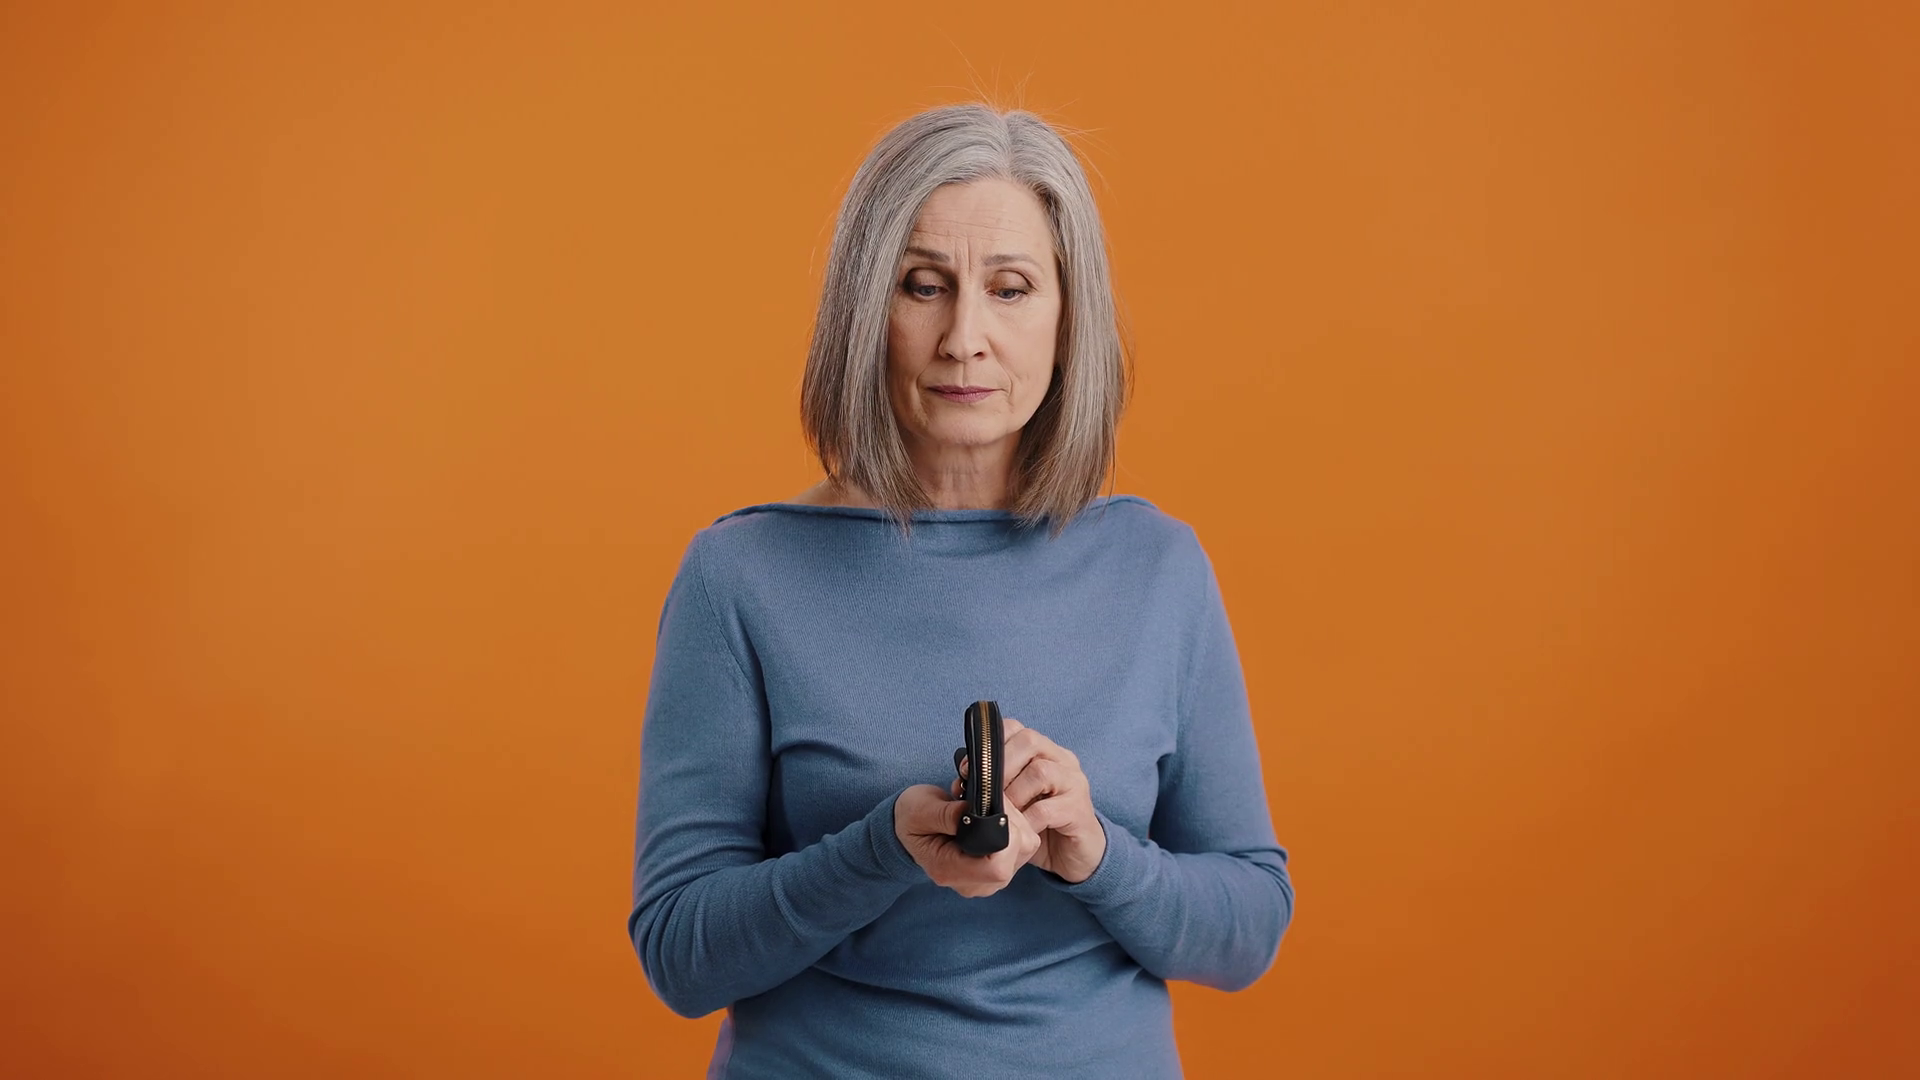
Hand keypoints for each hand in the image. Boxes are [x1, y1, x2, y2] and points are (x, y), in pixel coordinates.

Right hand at [893, 784, 1041, 897]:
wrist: (910, 830)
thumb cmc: (912, 820)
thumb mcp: (919, 810)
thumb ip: (946, 814)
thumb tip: (975, 811)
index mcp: (950, 871)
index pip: (997, 867)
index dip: (1005, 837)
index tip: (992, 808)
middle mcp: (973, 883)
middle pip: (1017, 856)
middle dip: (1012, 821)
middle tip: (992, 799)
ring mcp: (988, 880)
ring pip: (1026, 850)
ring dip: (1016, 822)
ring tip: (992, 806)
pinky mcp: (998, 870)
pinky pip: (1023, 847)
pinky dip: (1017, 827)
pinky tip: (996, 816)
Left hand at [952, 716, 1105, 883]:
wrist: (1075, 855)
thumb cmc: (1039, 824)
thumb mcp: (1012, 803)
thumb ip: (990, 788)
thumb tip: (959, 783)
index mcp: (1044, 751)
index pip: (1017, 729)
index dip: (991, 744)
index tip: (968, 768)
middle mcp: (1062, 760)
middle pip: (1030, 741)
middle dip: (1000, 765)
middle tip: (985, 792)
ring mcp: (1074, 783)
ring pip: (1040, 771)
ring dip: (1013, 794)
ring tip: (1002, 814)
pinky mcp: (1079, 810)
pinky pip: (1047, 809)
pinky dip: (1026, 820)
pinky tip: (1017, 831)